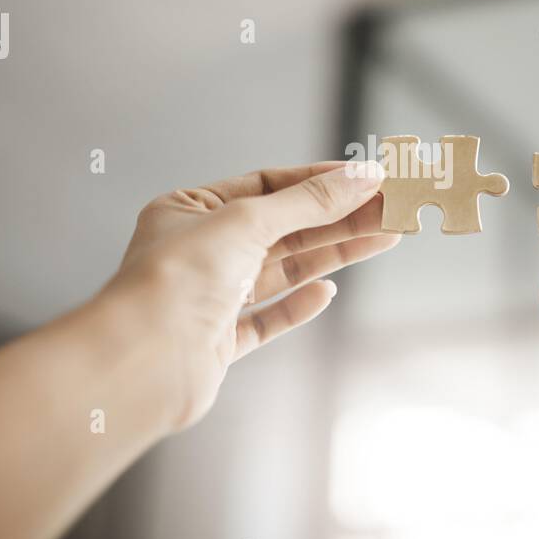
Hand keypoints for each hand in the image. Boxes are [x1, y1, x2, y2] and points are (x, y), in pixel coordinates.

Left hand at [105, 160, 394, 430]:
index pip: (267, 186)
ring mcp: (209, 298)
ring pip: (281, 270)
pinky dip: (298, 305)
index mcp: (188, 210)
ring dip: (333, 254)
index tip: (371, 178)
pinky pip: (266, 319)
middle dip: (340, 217)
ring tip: (385, 238)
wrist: (144, 362)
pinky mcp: (218, 342)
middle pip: (283, 227)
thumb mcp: (248, 221)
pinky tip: (327, 292)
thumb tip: (361, 176)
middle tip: (394, 208)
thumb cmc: (176, 281)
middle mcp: (197, 251)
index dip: (322, 182)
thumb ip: (309, 201)